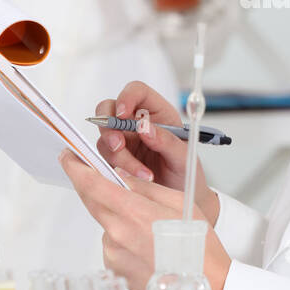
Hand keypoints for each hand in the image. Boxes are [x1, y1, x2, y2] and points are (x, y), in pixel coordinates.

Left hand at [59, 149, 231, 289]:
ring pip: (106, 223)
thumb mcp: (178, 203)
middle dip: (91, 185)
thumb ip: (145, 188)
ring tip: (149, 228)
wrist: (204, 285)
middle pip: (92, 201)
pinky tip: (147, 246)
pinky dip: (123, 239)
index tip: (69, 155)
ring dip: (117, 216)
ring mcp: (113, 253)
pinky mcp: (114, 268)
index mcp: (133, 211)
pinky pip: (112, 244)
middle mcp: (117, 233)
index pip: (91, 184)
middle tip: (98, 176)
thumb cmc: (198, 245)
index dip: (75, 167)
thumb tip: (122, 177)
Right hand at [92, 81, 218, 225]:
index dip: (126, 97)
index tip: (123, 114)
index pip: (136, 91)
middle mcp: (136, 123)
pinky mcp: (114, 159)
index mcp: (157, 112)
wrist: (181, 197)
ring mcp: (123, 140)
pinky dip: (115, 168)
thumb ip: (166, 141)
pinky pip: (103, 158)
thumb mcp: (183, 157)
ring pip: (104, 137)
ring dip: (117, 155)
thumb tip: (145, 128)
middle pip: (109, 109)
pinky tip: (132, 178)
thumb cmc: (185, 172)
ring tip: (141, 173)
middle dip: (109, 126)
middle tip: (118, 145)